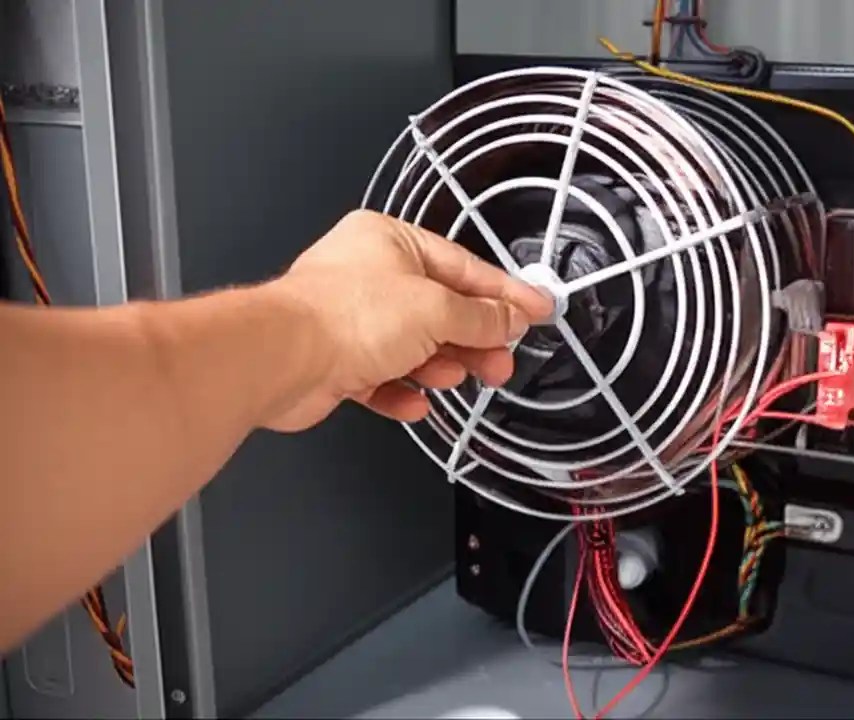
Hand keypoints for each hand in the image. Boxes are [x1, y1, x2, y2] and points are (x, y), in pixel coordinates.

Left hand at [262, 210, 551, 430]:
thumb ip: (481, 317)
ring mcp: (351, 319)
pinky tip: (417, 402)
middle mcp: (368, 275)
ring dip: (440, 365)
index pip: (463, 266)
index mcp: (390, 241)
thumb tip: (511, 317)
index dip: (505, 293)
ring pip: (413, 346)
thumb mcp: (436, 309)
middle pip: (441, 309)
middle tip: (502, 360)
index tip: (536, 311)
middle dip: (474, 339)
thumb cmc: (344, 315)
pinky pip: (382, 378)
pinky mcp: (337, 361)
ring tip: (461, 379)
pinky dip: (403, 391)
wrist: (283, 360)